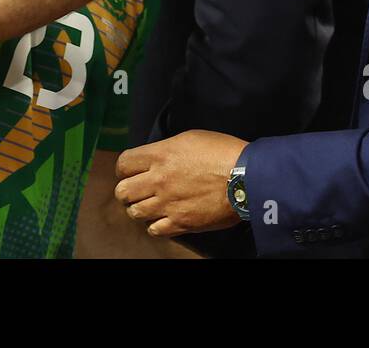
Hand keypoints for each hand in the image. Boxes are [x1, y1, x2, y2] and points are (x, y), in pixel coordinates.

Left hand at [115, 130, 248, 237]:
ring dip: (140, 208)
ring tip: (151, 204)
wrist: (246, 178)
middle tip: (137, 190)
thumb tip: (155, 158)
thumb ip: (166, 149)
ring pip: (135, 212)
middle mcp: (158, 180)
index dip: (124, 168)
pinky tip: (164, 217)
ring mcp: (168, 204)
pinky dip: (155, 225)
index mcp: (160, 155)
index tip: (131, 171)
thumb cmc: (222, 152)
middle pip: (122, 191)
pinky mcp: (180, 222)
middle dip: (127, 190)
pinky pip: (154, 230)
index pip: (123, 163)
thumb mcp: (190, 138)